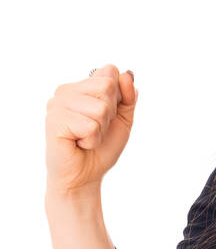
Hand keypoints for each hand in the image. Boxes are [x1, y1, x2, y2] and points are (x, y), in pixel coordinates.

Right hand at [45, 64, 137, 195]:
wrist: (85, 176)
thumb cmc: (101, 147)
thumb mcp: (123, 119)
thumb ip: (128, 96)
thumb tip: (127, 75)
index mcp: (80, 86)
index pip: (110, 73)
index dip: (118, 99)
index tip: (106, 117)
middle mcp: (65, 90)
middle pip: (107, 87)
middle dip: (110, 115)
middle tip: (95, 130)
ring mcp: (57, 104)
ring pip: (100, 108)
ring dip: (101, 130)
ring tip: (86, 138)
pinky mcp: (54, 121)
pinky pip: (90, 125)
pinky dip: (92, 140)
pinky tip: (79, 144)